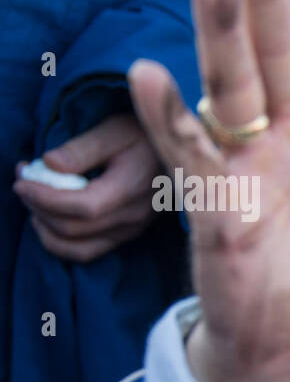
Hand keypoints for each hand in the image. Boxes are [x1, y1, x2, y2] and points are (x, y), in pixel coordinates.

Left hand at [14, 114, 161, 261]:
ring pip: (79, 247)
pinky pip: (89, 251)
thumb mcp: (114, 130)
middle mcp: (133, 216)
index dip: (44, 197)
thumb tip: (48, 164)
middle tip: (23, 184)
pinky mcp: (127, 235)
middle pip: (74, 228)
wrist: (176, 151)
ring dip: (47, 230)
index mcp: (131, 187)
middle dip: (38, 208)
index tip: (21, 180)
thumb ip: (82, 148)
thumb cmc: (143, 135)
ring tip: (34, 205)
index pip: (82, 206)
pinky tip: (50, 220)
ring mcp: (132, 229)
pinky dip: (62, 242)